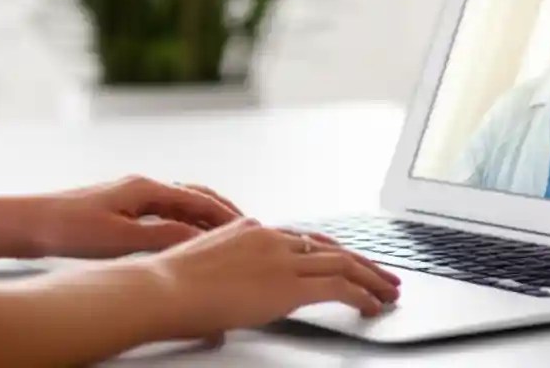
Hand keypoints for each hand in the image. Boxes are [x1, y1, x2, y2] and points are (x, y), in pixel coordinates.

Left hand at [33, 176, 243, 258]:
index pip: (198, 198)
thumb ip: (162, 234)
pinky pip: (163, 212)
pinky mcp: (120, 208)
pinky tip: (186, 236)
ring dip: (202, 216)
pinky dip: (183, 222)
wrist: (30, 223)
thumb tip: (197, 234)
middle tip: (246, 226)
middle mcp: (141, 187)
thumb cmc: (70, 228)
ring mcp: (131, 196)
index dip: (225, 213)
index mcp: (145, 188)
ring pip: (179, 204)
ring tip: (223, 233)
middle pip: (193, 195)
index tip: (248, 225)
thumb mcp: (121, 237)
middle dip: (220, 210)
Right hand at [143, 218, 401, 341]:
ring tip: (389, 292)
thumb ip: (222, 288)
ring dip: (371, 279)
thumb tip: (221, 319)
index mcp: (250, 230)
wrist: (159, 289)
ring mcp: (281, 257)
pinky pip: (338, 286)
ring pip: (343, 263)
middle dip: (361, 263)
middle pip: (330, 246)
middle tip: (383, 275)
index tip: (347, 262)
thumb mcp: (200, 276)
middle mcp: (271, 237)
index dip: (331, 252)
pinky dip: (362, 295)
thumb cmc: (166, 289)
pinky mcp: (288, 283)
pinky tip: (373, 306)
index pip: (303, 238)